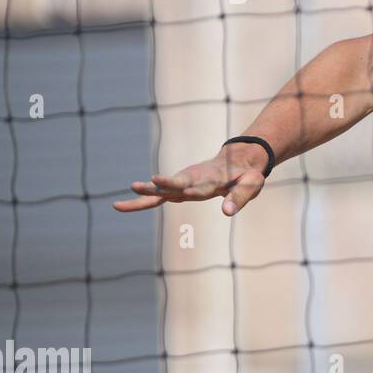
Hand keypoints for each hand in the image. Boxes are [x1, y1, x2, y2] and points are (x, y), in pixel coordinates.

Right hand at [112, 143, 269, 215]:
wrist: (238, 159)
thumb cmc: (246, 174)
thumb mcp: (251, 184)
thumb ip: (240, 197)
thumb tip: (226, 213)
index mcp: (213, 179)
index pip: (200, 186)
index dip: (191, 189)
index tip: (183, 191)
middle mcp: (194, 179)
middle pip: (175, 184)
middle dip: (161, 186)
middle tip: (141, 185)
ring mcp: (184, 182)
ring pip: (161, 191)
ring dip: (144, 194)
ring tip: (120, 202)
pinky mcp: (178, 186)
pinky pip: (158, 196)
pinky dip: (141, 201)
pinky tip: (120, 206)